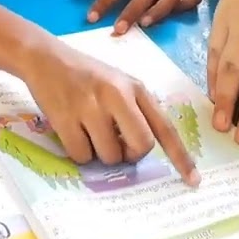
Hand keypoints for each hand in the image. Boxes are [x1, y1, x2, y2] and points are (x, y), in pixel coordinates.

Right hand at [21, 43, 199, 186]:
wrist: (46, 58)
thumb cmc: (87, 75)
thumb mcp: (119, 83)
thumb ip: (136, 110)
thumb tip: (143, 148)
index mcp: (135, 88)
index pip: (164, 127)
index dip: (180, 157)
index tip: (192, 180)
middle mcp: (116, 95)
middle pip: (141, 146)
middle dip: (130, 155)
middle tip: (118, 146)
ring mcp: (90, 107)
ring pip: (110, 156)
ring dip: (100, 153)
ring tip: (89, 131)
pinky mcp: (65, 118)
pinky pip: (82, 156)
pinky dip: (79, 152)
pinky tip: (73, 131)